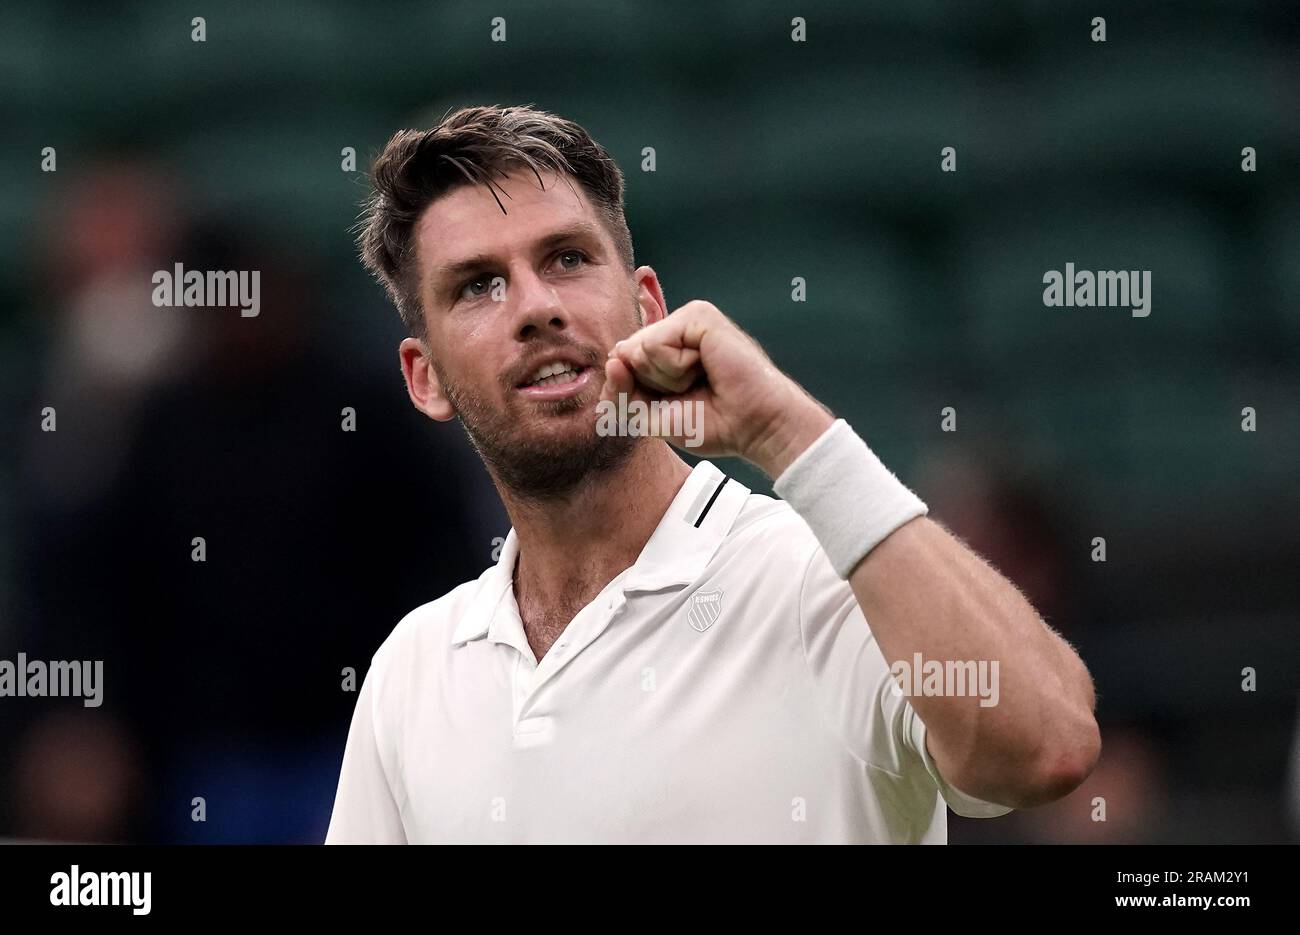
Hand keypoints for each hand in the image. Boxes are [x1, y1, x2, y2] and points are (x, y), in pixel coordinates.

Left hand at [599, 300, 833, 476]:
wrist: (753, 427)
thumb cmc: (712, 423)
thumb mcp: (650, 417)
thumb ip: (620, 393)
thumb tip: (612, 359)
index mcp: (664, 350)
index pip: (619, 363)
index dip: (632, 392)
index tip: (674, 402)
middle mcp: (674, 330)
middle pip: (624, 355)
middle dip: (650, 386)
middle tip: (690, 392)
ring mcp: (687, 320)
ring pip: (637, 349)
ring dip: (664, 379)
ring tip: (699, 380)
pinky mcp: (698, 316)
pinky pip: (654, 344)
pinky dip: (674, 368)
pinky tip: (703, 368)